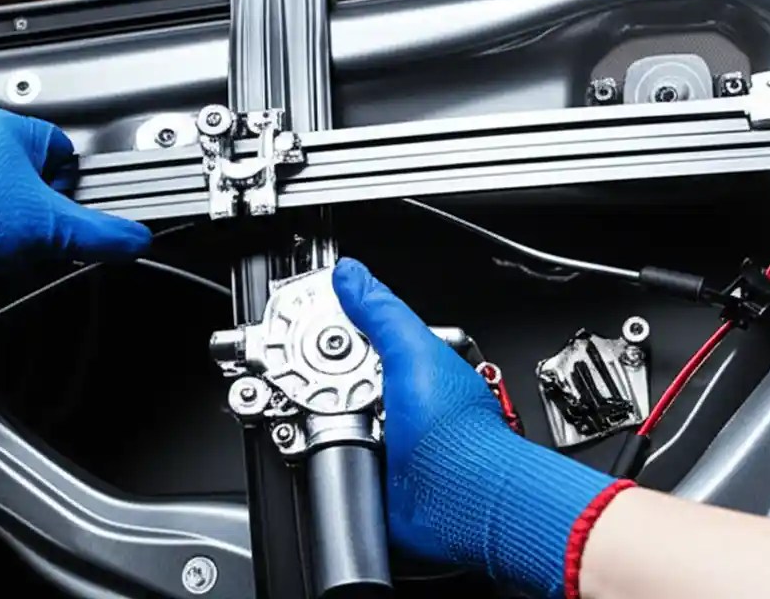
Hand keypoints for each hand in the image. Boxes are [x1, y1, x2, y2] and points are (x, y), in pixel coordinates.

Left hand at [0, 108, 149, 329]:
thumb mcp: (48, 232)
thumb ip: (100, 235)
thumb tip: (132, 237)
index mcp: (5, 128)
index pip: (64, 152)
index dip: (71, 190)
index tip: (65, 216)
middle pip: (29, 169)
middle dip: (35, 205)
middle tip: (31, 234)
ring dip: (1, 214)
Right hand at [334, 258, 619, 598]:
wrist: (459, 495)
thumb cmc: (454, 428)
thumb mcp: (411, 350)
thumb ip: (380, 310)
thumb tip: (351, 274)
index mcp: (415, 368)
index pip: (364, 341)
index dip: (335, 337)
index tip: (309, 334)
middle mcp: (404, 404)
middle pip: (345, 383)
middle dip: (325, 384)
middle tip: (310, 381)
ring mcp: (391, 442)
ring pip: (340, 422)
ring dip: (326, 422)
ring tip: (318, 415)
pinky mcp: (378, 477)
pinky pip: (343, 460)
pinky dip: (332, 456)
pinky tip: (330, 446)